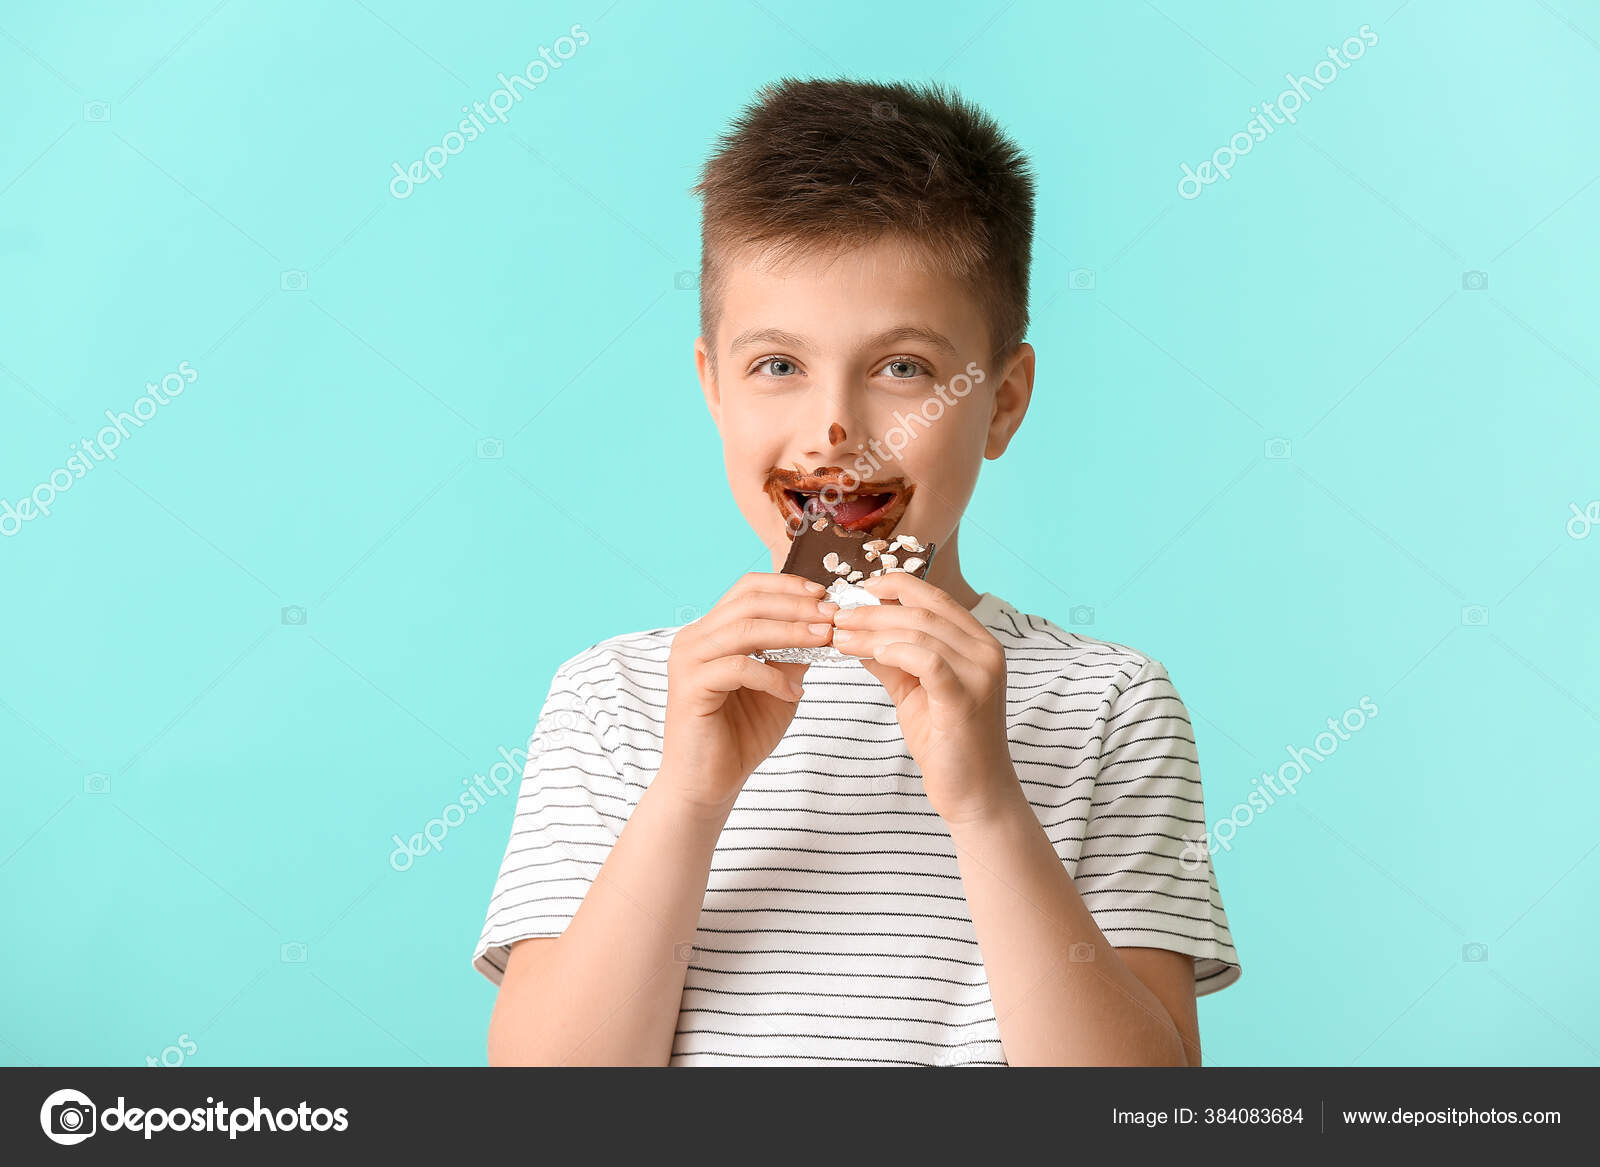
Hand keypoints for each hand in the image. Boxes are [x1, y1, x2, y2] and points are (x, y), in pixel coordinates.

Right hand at [659, 572, 835, 815]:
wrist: (709, 783)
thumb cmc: (741, 735)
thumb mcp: (778, 687)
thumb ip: (792, 656)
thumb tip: (825, 625)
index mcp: (712, 631)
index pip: (748, 589)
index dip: (787, 586)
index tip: (825, 595)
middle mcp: (694, 638)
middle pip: (748, 602)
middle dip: (796, 605)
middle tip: (832, 615)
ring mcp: (688, 660)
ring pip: (744, 628)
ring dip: (790, 631)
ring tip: (824, 640)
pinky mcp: (689, 687)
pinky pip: (737, 667)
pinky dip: (771, 676)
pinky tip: (793, 693)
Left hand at [830, 573, 1019, 824]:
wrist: (974, 793)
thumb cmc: (946, 742)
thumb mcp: (914, 690)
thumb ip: (892, 659)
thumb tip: (857, 634)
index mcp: (978, 643)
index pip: (936, 598)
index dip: (897, 586)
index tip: (860, 589)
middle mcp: (986, 651)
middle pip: (922, 611)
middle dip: (873, 610)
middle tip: (837, 617)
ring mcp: (980, 673)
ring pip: (920, 632)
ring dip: (872, 630)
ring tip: (839, 636)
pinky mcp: (965, 698)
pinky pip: (925, 660)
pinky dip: (892, 651)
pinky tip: (865, 654)